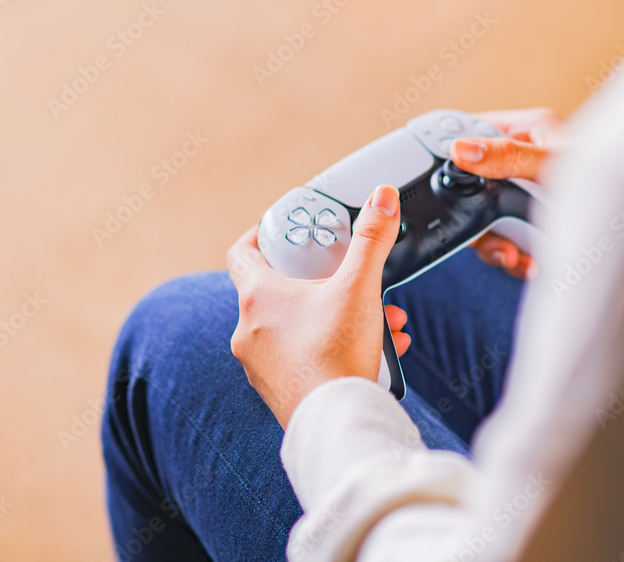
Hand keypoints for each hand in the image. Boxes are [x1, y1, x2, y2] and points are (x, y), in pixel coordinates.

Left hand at [227, 185, 408, 427]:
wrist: (336, 424)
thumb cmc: (336, 356)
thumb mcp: (359, 287)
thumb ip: (371, 239)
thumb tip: (381, 198)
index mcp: (258, 298)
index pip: (242, 253)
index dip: (259, 236)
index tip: (281, 232)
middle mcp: (250, 330)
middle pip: (276, 289)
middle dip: (318, 281)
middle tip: (342, 276)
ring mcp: (261, 364)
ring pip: (295, 326)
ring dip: (334, 316)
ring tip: (373, 319)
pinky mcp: (278, 389)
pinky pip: (302, 357)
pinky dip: (332, 347)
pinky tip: (370, 351)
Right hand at [451, 107, 563, 278]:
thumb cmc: (620, 178)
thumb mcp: (554, 165)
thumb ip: (509, 157)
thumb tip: (464, 149)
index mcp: (529, 129)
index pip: (473, 128)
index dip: (454, 150)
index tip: (442, 175)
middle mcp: (527, 159)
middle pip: (474, 183)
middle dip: (479, 217)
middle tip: (489, 235)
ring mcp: (531, 193)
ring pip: (488, 217)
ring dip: (498, 245)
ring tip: (516, 258)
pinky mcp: (537, 224)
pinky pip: (508, 240)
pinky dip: (515, 258)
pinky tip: (530, 264)